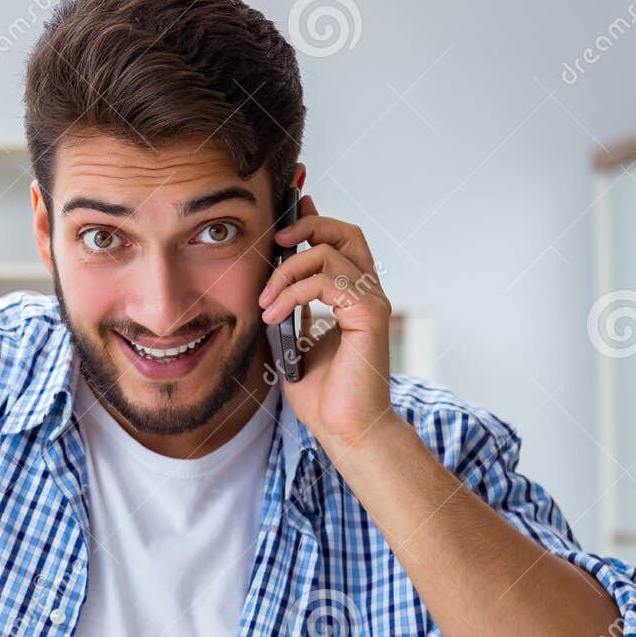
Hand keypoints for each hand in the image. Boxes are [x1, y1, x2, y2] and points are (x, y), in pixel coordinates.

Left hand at [257, 194, 397, 449]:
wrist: (343, 428)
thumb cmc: (322, 395)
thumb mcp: (291, 344)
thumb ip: (286, 312)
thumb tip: (266, 289)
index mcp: (351, 297)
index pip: (339, 243)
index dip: (315, 221)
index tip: (290, 208)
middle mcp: (366, 293)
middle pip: (346, 233)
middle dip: (308, 226)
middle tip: (276, 241)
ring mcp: (371, 302)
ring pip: (330, 253)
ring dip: (287, 272)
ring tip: (265, 302)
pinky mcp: (369, 315)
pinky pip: (329, 281)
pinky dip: (294, 293)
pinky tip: (274, 314)